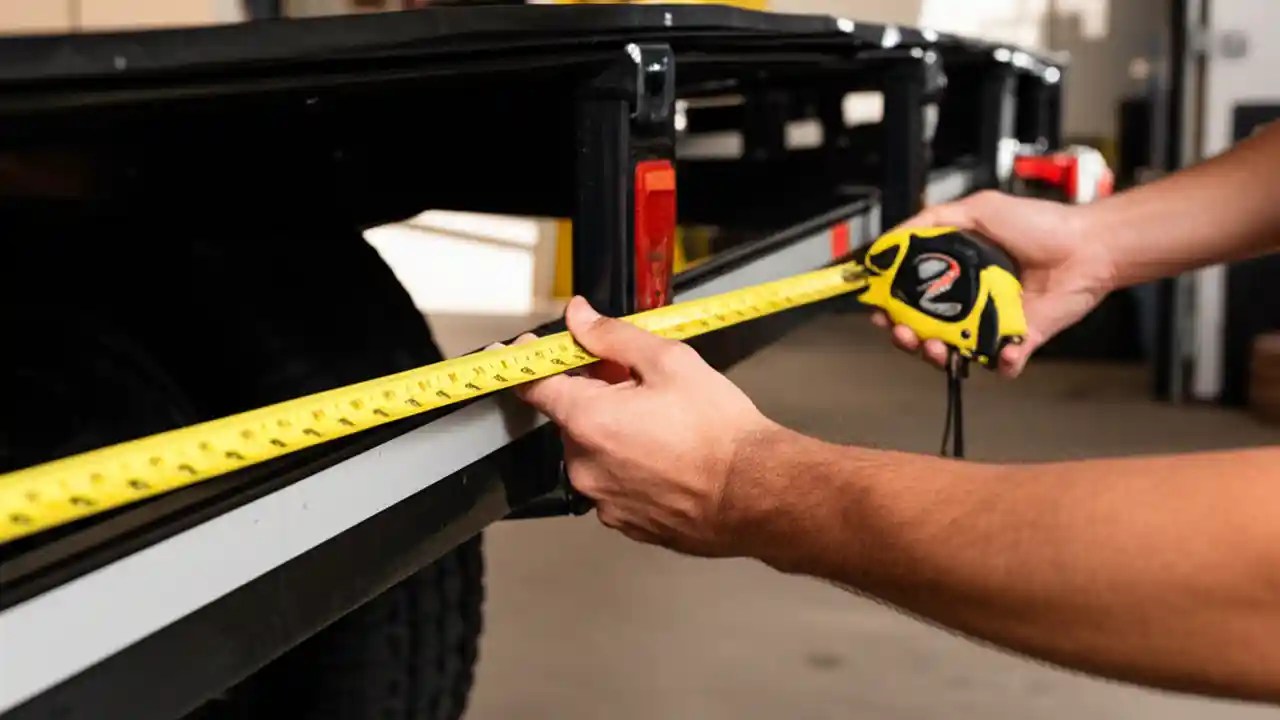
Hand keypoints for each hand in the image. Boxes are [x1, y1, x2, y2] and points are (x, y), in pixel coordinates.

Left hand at [503, 296, 776, 556]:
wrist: (756, 494)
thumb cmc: (720, 432)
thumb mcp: (670, 362)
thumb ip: (613, 337)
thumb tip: (579, 318)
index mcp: (589, 421)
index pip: (535, 387)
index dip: (534, 363)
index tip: (536, 351)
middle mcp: (585, 465)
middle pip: (572, 419)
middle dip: (597, 398)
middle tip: (641, 388)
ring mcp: (602, 500)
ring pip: (594, 453)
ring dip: (615, 435)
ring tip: (665, 428)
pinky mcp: (623, 522)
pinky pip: (613, 483)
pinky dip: (631, 468)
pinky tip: (669, 459)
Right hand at [877, 191, 1116, 376]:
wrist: (1086, 246)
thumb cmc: (1040, 224)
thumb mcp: (978, 209)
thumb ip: (934, 220)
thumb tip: (892, 238)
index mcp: (956, 275)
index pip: (912, 298)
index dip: (891, 306)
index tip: (880, 309)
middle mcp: (970, 303)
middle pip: (924, 331)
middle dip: (905, 337)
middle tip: (901, 332)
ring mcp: (993, 325)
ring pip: (954, 352)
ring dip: (936, 355)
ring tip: (934, 346)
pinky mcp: (1020, 341)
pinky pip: (1002, 364)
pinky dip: (999, 363)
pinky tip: (999, 351)